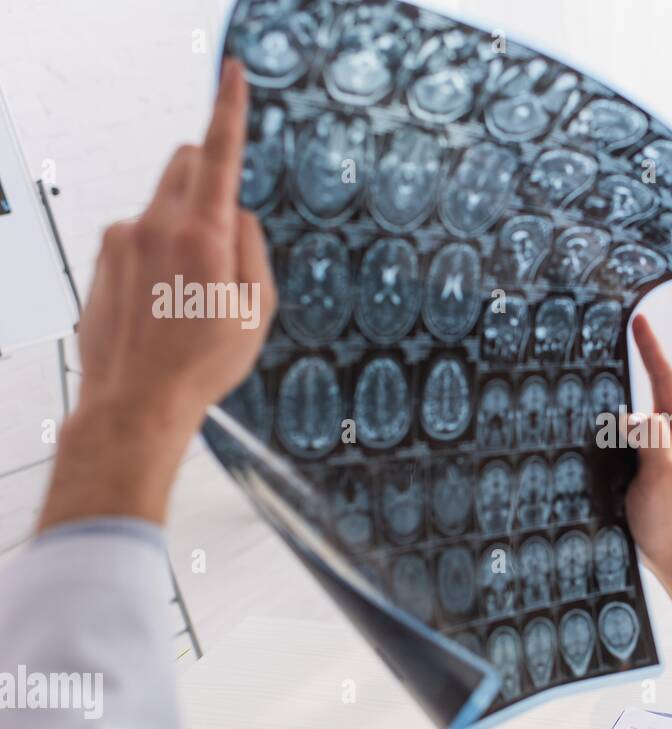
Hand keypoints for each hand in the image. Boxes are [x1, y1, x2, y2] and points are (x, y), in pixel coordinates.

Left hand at [77, 59, 273, 426]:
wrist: (136, 401)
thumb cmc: (202, 364)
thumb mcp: (257, 312)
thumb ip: (253, 249)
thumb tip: (240, 216)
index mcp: (201, 235)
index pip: (218, 153)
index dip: (229, 108)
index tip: (232, 72)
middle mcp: (155, 224)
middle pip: (185, 162)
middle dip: (210, 177)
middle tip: (226, 233)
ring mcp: (122, 238)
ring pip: (164, 202)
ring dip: (184, 223)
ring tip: (192, 288)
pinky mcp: (103, 255)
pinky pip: (140, 232)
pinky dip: (159, 250)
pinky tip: (166, 299)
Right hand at [623, 314, 671, 652]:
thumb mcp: (663, 479)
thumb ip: (653, 442)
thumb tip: (637, 411)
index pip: (665, 382)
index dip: (651, 350)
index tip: (638, 320)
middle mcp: (668, 437)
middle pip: (650, 389)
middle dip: (635, 360)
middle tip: (611, 332)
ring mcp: (654, 453)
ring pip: (634, 411)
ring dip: (618, 390)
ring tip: (595, 364)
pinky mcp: (639, 468)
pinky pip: (623, 436)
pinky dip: (608, 421)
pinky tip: (589, 416)